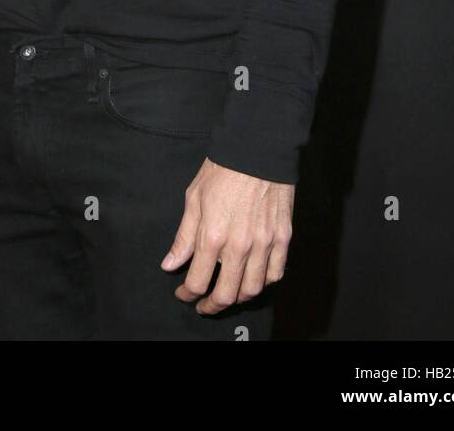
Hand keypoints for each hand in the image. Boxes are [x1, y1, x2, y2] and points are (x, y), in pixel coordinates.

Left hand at [161, 158, 292, 312]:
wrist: (258, 148)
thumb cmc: (223, 169)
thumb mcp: (194, 198)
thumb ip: (184, 236)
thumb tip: (170, 264)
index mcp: (213, 236)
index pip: (198, 281)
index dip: (187, 293)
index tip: (183, 292)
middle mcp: (239, 245)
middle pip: (226, 294)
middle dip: (211, 306)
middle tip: (204, 305)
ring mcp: (264, 243)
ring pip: (252, 289)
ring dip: (237, 297)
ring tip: (227, 293)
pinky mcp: (283, 238)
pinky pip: (275, 273)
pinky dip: (263, 282)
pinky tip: (253, 278)